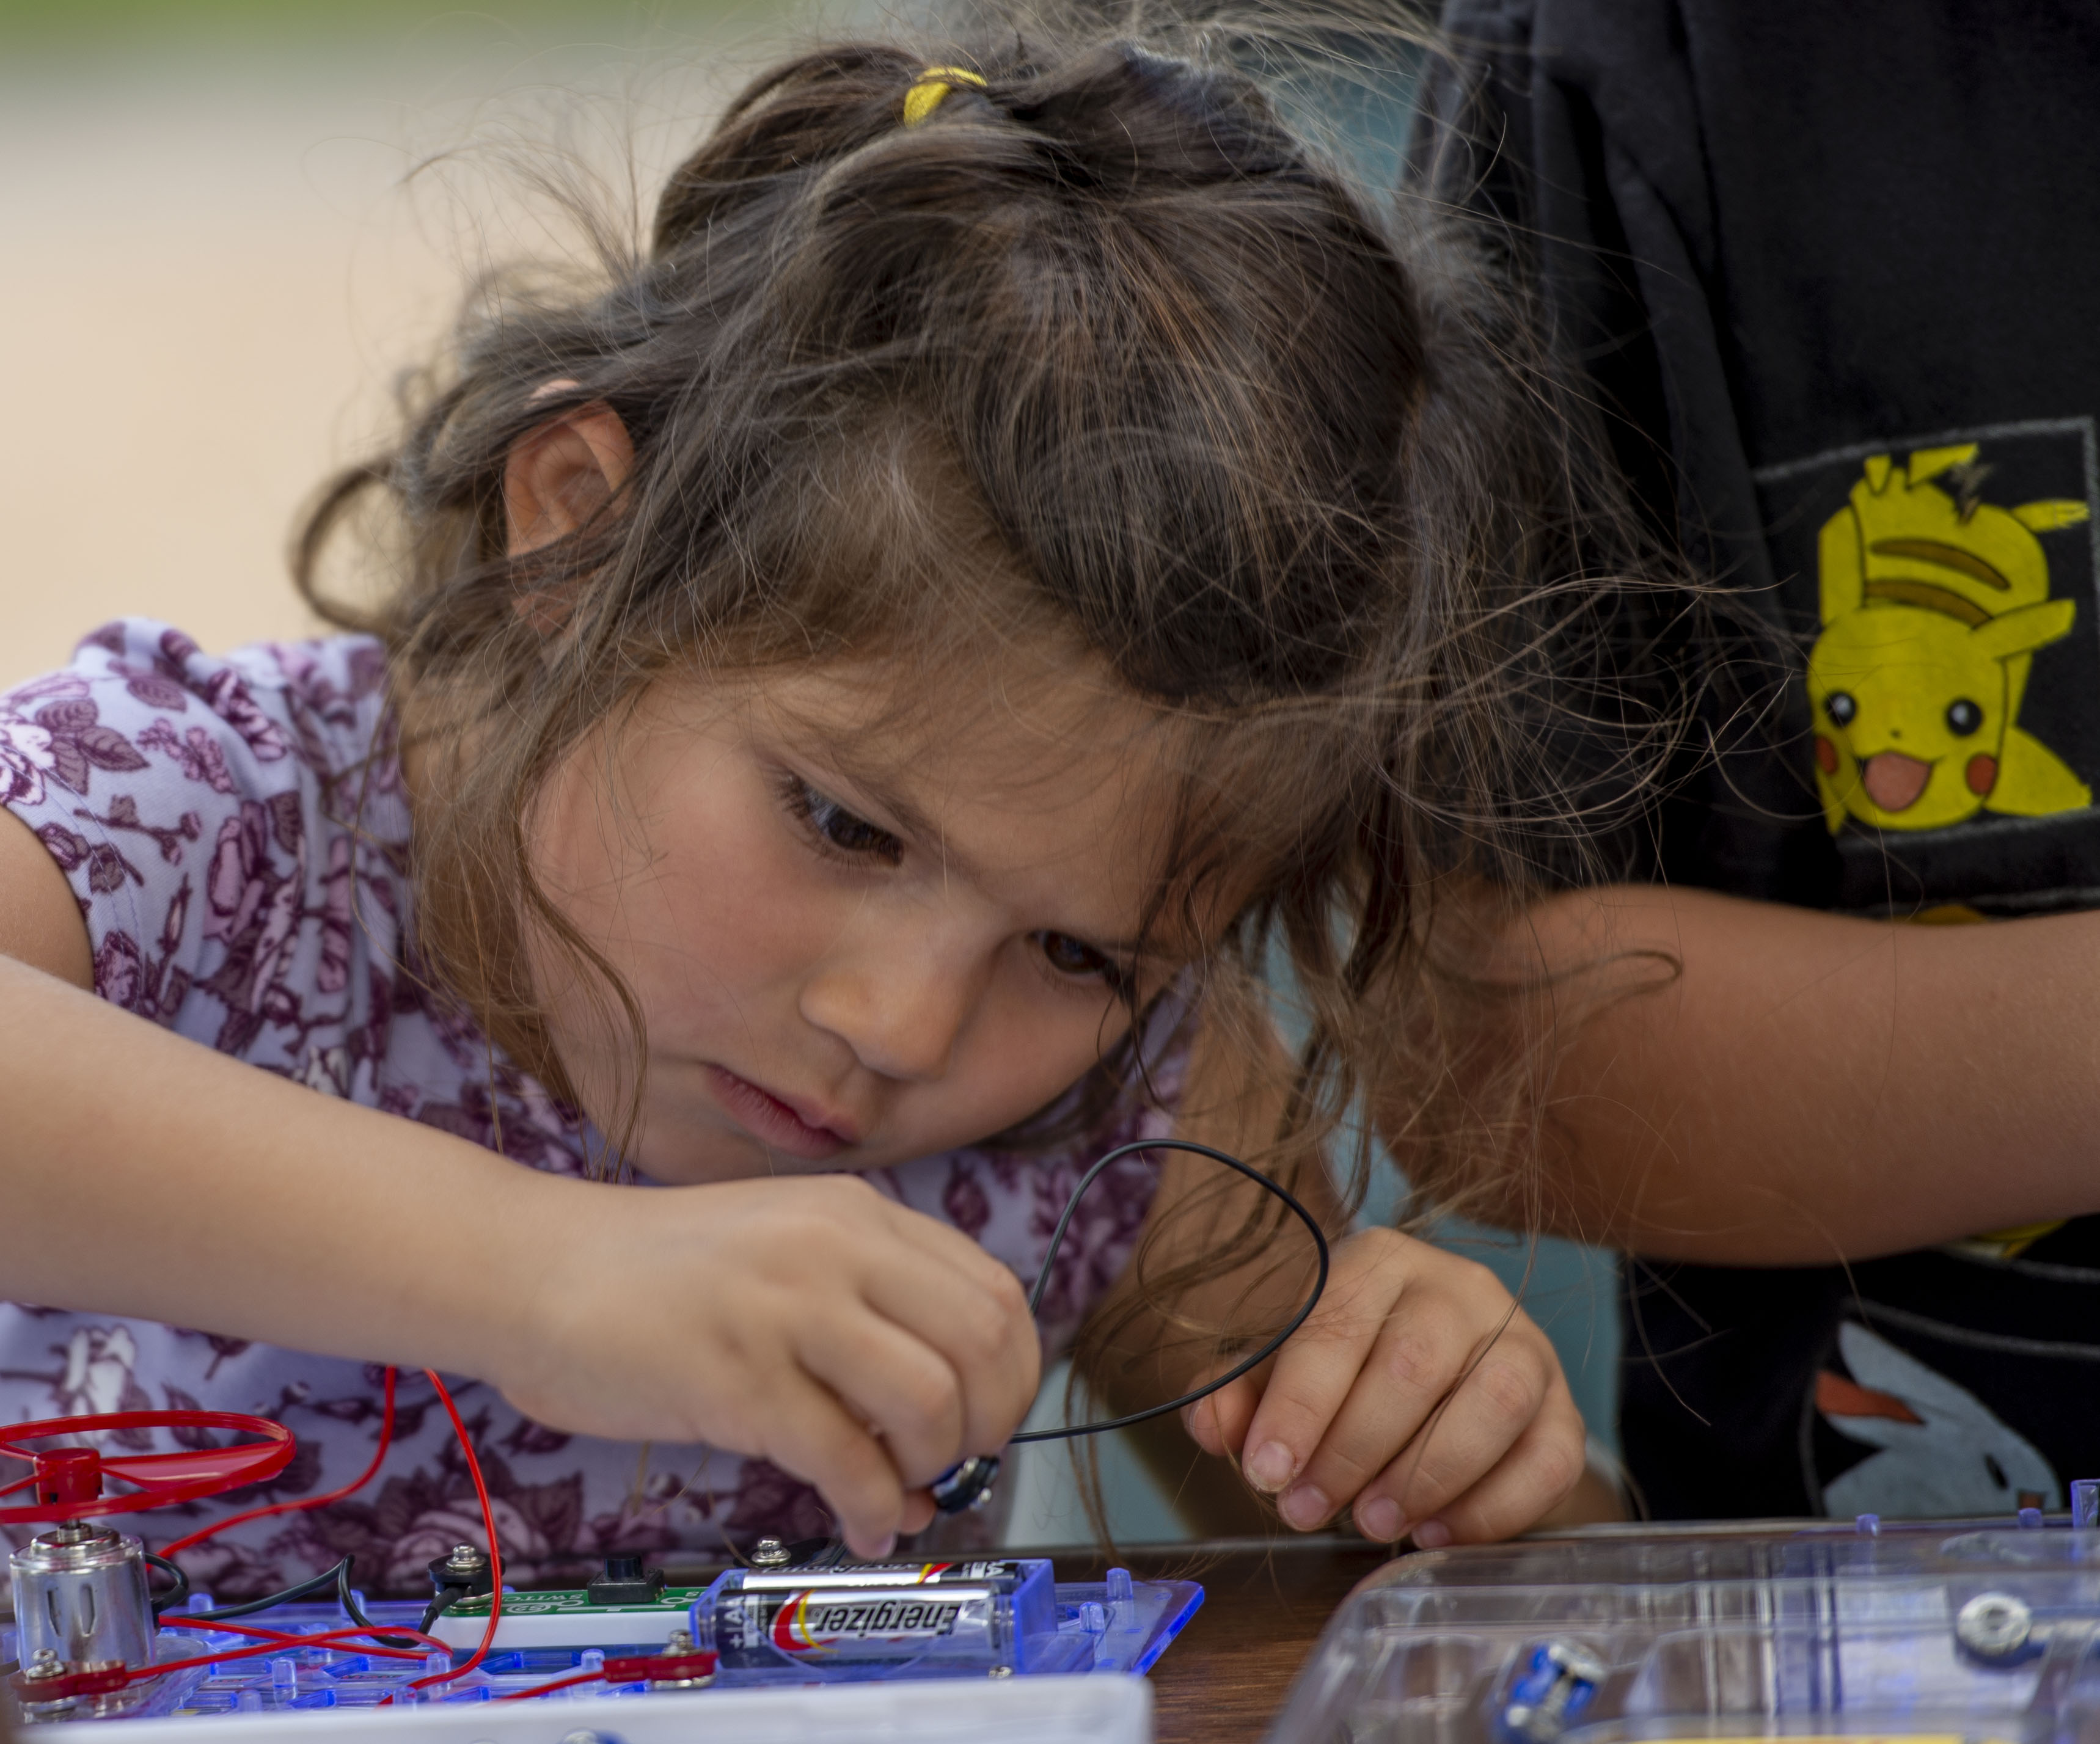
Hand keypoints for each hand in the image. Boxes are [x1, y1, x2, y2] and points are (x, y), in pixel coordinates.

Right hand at [488, 1172, 1039, 1557]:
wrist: (535, 1266)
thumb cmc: (656, 1274)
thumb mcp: (784, 1253)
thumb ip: (866, 1320)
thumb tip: (944, 1439)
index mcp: (856, 1213)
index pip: (994, 1292)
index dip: (1012, 1375)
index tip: (988, 1420)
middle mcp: (835, 1246)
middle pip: (983, 1341)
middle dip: (990, 1424)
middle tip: (955, 1464)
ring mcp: (785, 1306)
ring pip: (929, 1399)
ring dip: (932, 1467)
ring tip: (900, 1490)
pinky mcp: (736, 1376)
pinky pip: (843, 1458)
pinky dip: (872, 1509)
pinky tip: (859, 1524)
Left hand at [1182, 1227, 1582, 1544]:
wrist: (1441, 1382)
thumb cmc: (1348, 1371)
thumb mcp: (1283, 1371)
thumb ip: (1241, 1394)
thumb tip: (1210, 1425)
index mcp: (1381, 1262)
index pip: (1337, 1324)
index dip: (1299, 1404)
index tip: (1266, 1470)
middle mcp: (1461, 1289)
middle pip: (1415, 1363)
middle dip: (1352, 1449)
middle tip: (1307, 1510)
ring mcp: (1526, 1346)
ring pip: (1492, 1402)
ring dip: (1426, 1475)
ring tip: (1373, 1523)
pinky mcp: (1566, 1412)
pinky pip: (1547, 1461)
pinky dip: (1492, 1508)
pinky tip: (1437, 1534)